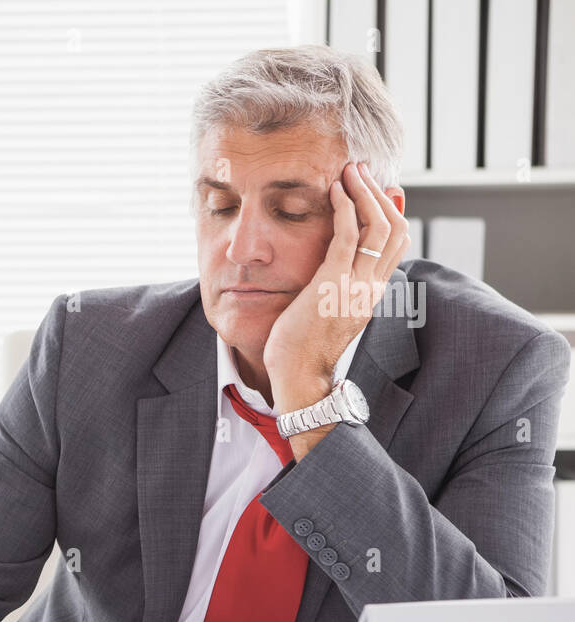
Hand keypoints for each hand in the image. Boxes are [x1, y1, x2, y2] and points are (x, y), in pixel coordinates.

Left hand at [263, 161, 410, 404]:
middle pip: (395, 229)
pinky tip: (333, 190)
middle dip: (380, 194)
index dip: (393, 211)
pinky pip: (346, 237)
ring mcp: (355, 286)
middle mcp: (372, 287)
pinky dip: (343, 208)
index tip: (380, 188)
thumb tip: (337, 268)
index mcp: (373, 293)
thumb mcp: (330, 312)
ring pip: (378, 227)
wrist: (298, 377)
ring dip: (364, 193)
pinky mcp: (332, 285)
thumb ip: (339, 288)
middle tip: (362, 170)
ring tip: (349, 171)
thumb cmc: (304, 348)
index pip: (398, 244)